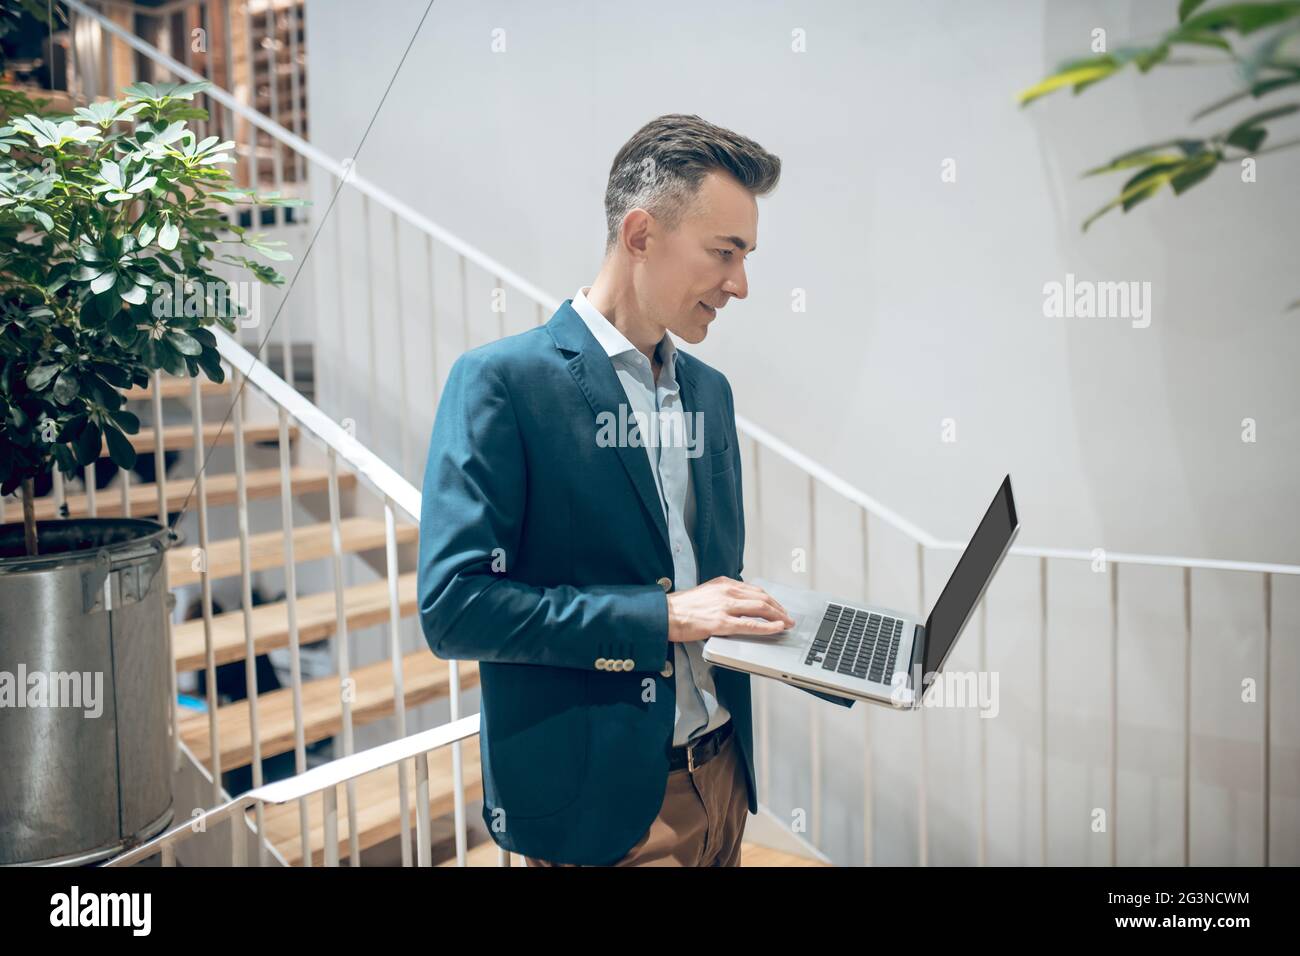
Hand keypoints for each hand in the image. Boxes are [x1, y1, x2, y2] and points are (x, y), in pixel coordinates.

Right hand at [666, 576, 795, 642]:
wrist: (664, 614)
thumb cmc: (681, 608)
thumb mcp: (705, 594)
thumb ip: (722, 597)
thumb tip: (738, 605)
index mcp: (723, 583)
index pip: (755, 590)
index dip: (771, 600)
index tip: (779, 607)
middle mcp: (726, 591)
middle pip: (762, 598)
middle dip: (779, 609)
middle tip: (789, 618)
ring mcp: (724, 606)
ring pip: (761, 608)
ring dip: (778, 617)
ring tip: (787, 624)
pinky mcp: (721, 622)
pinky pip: (750, 624)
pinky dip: (767, 626)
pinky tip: (777, 629)